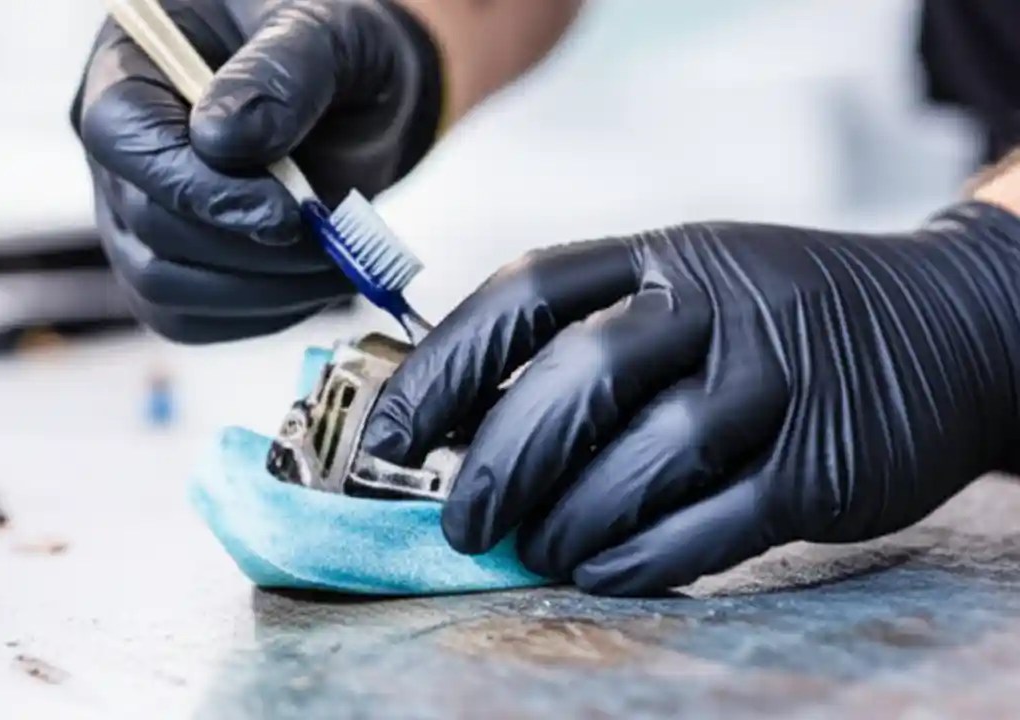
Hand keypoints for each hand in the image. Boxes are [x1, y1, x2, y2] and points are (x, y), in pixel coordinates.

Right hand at [72, 0, 442, 342]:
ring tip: (336, 261)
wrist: (361, 98)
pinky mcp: (171, 269)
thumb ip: (280, 70)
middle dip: (246, 246)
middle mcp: (122, 148)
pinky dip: (260, 315)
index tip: (281, 212)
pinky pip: (192, 320)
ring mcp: (138, 215)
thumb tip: (222, 139)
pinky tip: (312, 282)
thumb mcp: (323, 30)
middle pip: (147, 224)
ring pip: (164, 287)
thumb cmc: (333, 50)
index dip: (195, 185)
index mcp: (133, 65)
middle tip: (331, 238)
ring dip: (260, 291)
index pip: (122, 134)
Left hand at [361, 202, 1019, 595]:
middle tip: (461, 519)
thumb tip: (464, 422)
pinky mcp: (822, 468)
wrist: (951, 325)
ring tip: (533, 547)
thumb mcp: (692, 288)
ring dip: (566, 517)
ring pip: (644, 457)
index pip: (526, 294)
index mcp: (664, 257)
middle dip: (499, 460)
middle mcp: (719, 308)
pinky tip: (598, 570)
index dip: (443, 367)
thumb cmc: (780, 320)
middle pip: (580, 377)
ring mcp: (776, 385)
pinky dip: (637, 559)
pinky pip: (708, 526)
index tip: (389, 433)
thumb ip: (594, 337)